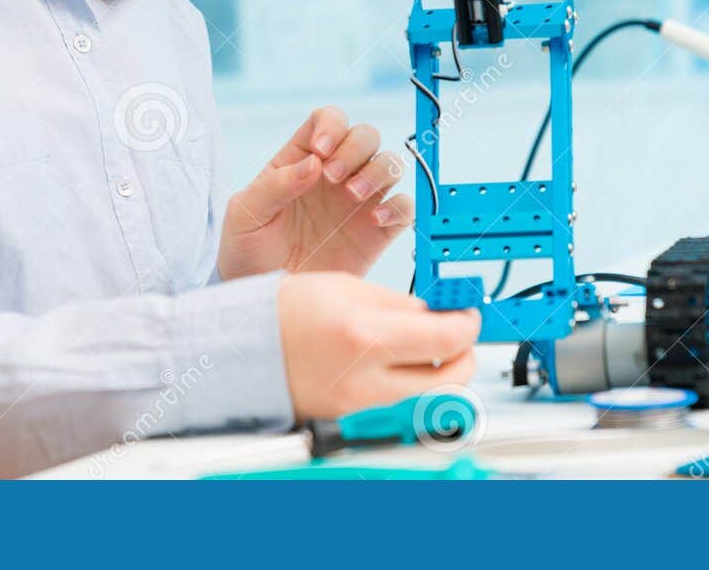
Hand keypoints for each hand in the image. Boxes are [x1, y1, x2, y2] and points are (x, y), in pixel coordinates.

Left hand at [217, 106, 411, 279]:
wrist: (265, 299)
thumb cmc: (248, 250)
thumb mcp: (246, 213)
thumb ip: (275, 184)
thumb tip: (313, 162)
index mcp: (302, 160)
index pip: (328, 120)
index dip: (331, 126)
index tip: (320, 150)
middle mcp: (335, 175)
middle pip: (366, 135)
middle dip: (355, 149)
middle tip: (334, 178)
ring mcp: (359, 203)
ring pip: (390, 164)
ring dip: (378, 171)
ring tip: (354, 196)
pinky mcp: (376, 233)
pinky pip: (404, 208)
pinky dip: (397, 207)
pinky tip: (374, 221)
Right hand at [276, 272, 480, 418]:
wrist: (240, 351)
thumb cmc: (283, 314)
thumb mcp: (345, 287)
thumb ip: (397, 302)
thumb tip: (435, 314)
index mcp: (365, 336)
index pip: (446, 340)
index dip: (468, 323)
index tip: (467, 312)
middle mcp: (366, 381)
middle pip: (450, 381)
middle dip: (465, 354)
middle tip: (458, 334)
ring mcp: (360, 408)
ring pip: (432, 402)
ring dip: (442, 375)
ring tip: (430, 350)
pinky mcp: (354, 421)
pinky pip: (402, 408)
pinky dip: (413, 388)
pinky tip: (401, 365)